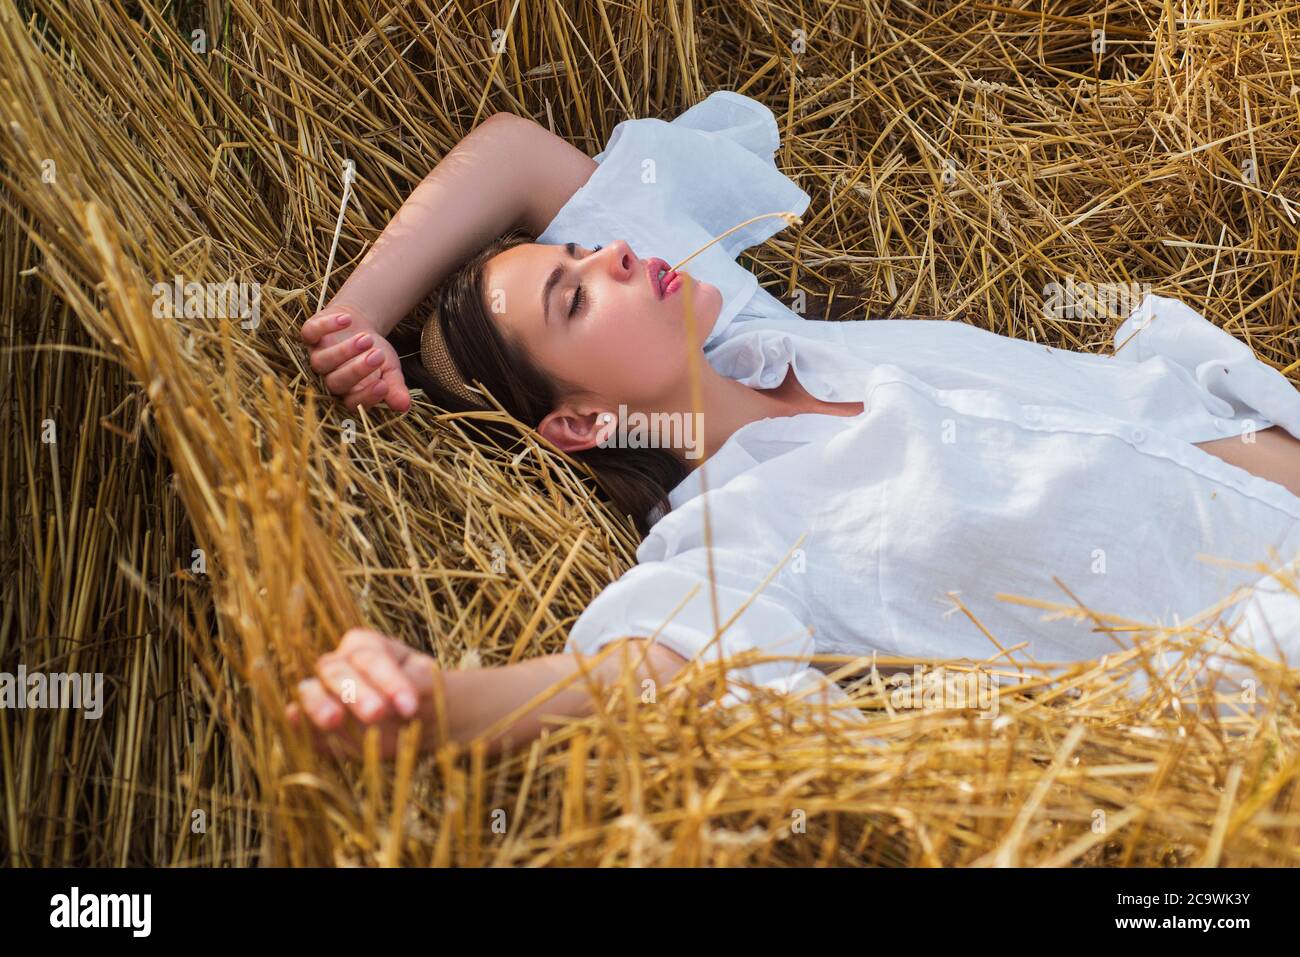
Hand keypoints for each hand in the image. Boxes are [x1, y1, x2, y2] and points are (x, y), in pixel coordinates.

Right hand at [286, 628, 440, 758]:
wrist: (420, 720)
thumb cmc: (423, 691)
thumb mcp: (428, 681)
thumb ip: (416, 683)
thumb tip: (403, 697)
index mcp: (367, 645)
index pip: (371, 659)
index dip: (389, 680)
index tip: (409, 706)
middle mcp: (339, 663)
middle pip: (337, 671)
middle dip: (355, 692)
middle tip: (377, 713)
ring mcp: (323, 692)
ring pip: (311, 689)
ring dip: (318, 704)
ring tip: (333, 720)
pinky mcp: (314, 723)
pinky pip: (299, 719)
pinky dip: (296, 722)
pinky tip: (294, 723)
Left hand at [300, 306, 411, 413]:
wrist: (358, 325)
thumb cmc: (374, 352)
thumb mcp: (390, 369)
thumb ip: (395, 387)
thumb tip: (405, 406)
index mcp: (349, 391)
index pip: (353, 403)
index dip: (366, 397)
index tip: (383, 385)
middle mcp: (330, 376)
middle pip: (336, 383)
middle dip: (357, 371)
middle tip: (378, 356)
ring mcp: (318, 356)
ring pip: (321, 362)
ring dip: (344, 351)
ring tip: (367, 339)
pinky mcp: (311, 334)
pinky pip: (310, 333)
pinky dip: (325, 326)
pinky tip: (347, 320)